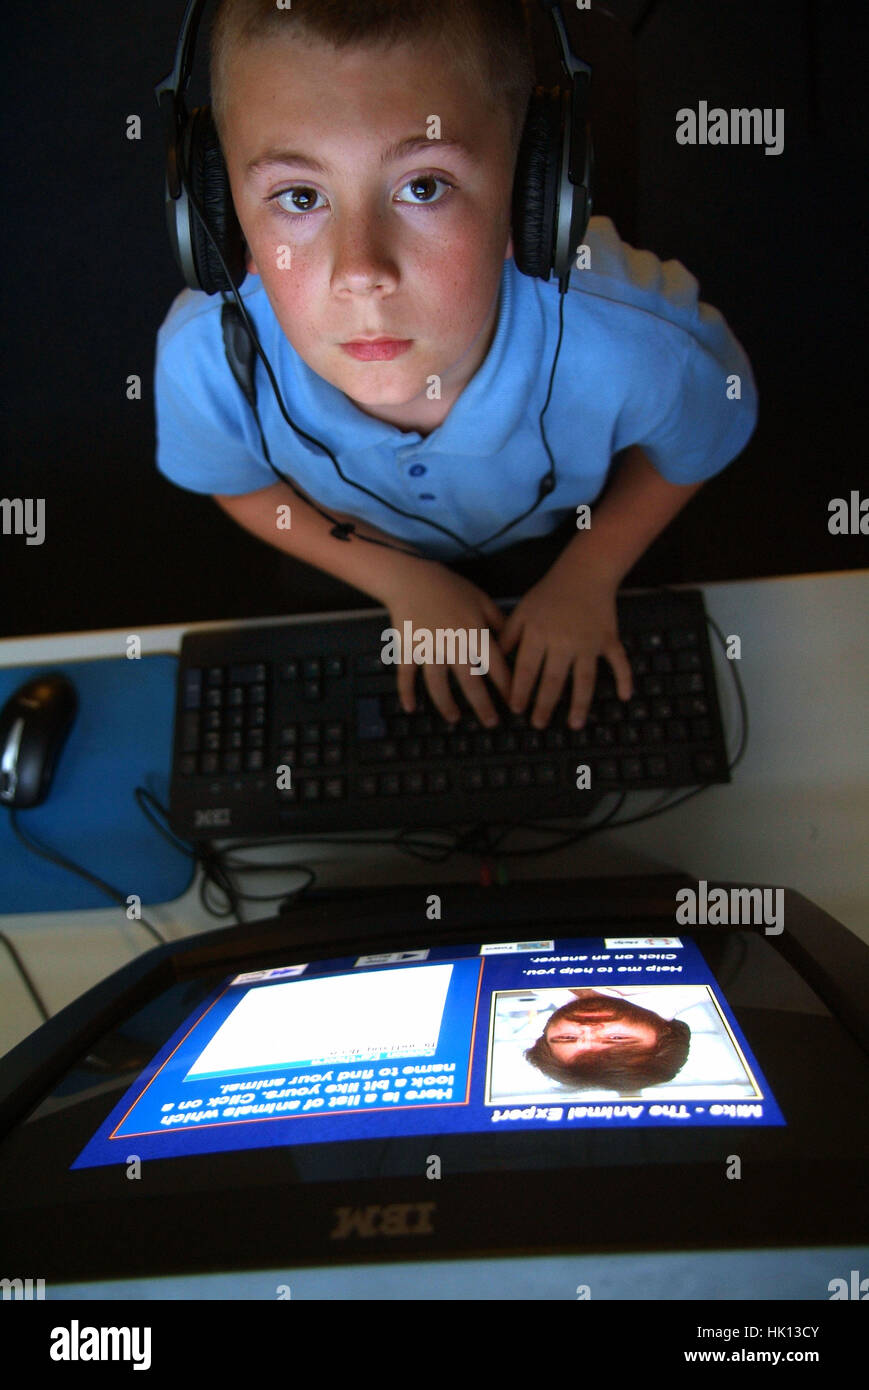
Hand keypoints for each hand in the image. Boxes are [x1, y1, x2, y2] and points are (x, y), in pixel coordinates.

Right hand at [383, 563, 510, 725]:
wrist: (412, 578)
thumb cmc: (449, 587)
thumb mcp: (481, 599)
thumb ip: (498, 621)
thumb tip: (514, 642)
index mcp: (475, 634)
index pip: (496, 667)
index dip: (507, 688)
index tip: (514, 704)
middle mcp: (454, 647)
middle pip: (470, 683)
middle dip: (482, 706)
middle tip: (490, 723)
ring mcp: (429, 650)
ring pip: (438, 686)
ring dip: (447, 706)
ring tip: (454, 719)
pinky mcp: (408, 650)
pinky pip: (406, 676)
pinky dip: (406, 693)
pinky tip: (410, 707)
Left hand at [500, 564, 632, 728]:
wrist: (584, 572)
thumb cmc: (549, 593)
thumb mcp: (522, 610)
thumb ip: (508, 635)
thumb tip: (493, 660)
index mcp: (539, 634)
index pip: (526, 668)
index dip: (520, 690)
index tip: (515, 709)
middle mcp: (563, 641)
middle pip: (553, 680)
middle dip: (545, 705)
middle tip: (538, 724)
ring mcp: (589, 642)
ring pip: (585, 679)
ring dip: (580, 704)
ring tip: (574, 724)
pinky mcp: (608, 639)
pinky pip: (618, 662)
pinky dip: (624, 678)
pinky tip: (625, 697)